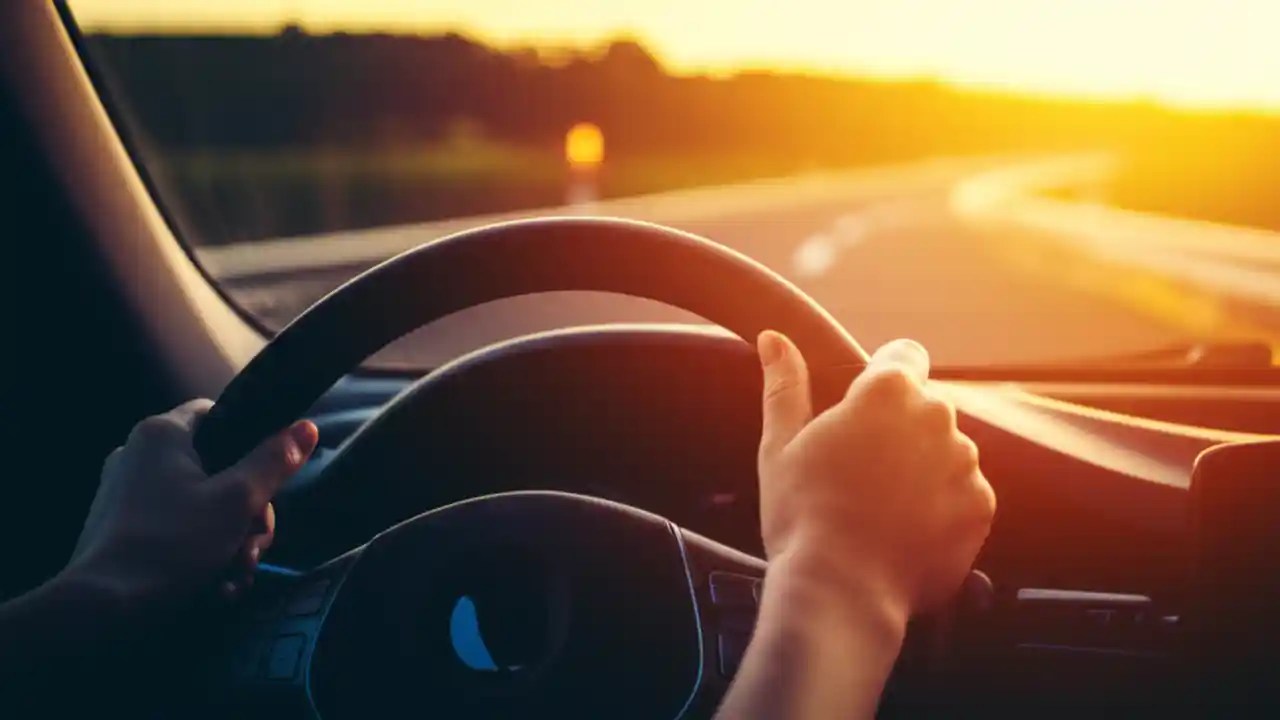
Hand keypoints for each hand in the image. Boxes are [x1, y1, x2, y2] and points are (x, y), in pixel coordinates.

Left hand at [63, 399, 317, 612]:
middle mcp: (137, 453)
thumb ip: (274, 462)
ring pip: (202, 504)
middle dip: (248, 513)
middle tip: (255, 547)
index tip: (268, 481)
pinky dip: (201, 553)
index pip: (220, 414)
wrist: (102, 610)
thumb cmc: (173, 543)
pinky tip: (216, 587)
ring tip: (236, 576)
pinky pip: (176, 528)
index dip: (253, 441)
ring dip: (231, 541)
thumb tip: (307, 426)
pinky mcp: (120, 529)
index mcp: (162, 433)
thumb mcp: (237, 501)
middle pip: (218, 468)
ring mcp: (125, 493)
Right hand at [755, 331, 994, 618]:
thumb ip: (785, 384)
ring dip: (922, 467)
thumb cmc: (802, 515)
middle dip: (899, 427)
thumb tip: (775, 339)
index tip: (862, 407)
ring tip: (879, 507)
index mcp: (887, 392)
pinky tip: (903, 530)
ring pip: (945, 450)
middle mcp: (937, 417)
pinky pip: (962, 493)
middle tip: (858, 470)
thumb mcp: (781, 445)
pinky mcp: (980, 507)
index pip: (904, 354)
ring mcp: (965, 463)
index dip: (882, 376)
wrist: (841, 591)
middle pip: (924, 406)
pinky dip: (940, 506)